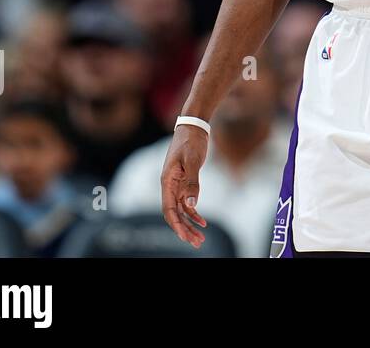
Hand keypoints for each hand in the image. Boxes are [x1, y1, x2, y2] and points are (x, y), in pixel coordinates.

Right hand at [161, 125, 209, 247]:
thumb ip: (191, 183)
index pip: (168, 209)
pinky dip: (194, 213)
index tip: (185, 237)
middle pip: (174, 214)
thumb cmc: (191, 141)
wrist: (194, 127)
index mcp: (167, 181)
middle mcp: (169, 186)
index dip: (176, 224)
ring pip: (181, 210)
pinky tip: (202, 222)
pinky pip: (187, 203)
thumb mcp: (192, 160)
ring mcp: (177, 185)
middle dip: (184, 229)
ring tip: (200, 237)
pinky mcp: (185, 182)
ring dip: (190, 224)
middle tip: (196, 242)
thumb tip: (191, 205)